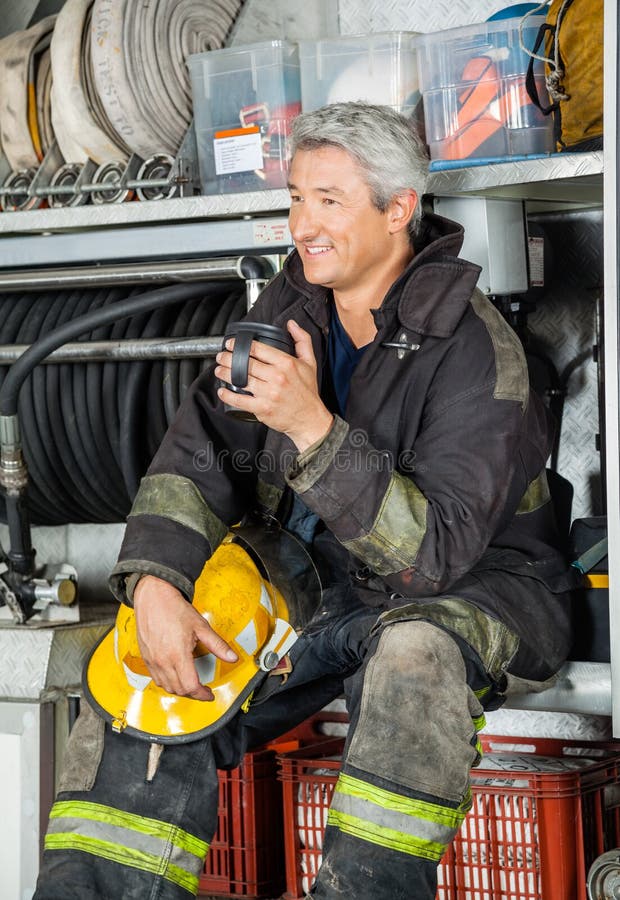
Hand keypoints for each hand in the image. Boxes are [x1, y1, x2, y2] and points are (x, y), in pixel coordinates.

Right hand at [133, 575, 237, 700]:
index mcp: (178, 655)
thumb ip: (218, 645)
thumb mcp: (201, 626)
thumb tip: (232, 657)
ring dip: (180, 690)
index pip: (190, 686)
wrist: (153, 597)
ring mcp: (152, 661)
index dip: (202, 694)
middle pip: (179, 690)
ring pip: (166, 687)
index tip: (209, 694)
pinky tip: (175, 677)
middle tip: (203, 690)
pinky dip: (167, 683)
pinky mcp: (145, 658)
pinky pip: (156, 679)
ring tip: (191, 685)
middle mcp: (162, 661)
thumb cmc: (174, 609)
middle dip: (193, 694)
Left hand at [215, 320, 333, 450]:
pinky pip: (241, 400)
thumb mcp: (310, 363)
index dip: (240, 345)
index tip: (231, 343)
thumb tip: (291, 325)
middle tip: (221, 356)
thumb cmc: (307, 392)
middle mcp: (277, 378)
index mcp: (286, 364)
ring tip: (218, 370)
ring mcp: (269, 394)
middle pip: (246, 364)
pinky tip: (222, 391)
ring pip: (241, 379)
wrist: (310, 418)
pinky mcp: (263, 408)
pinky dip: (228, 395)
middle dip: (228, 358)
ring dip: (225, 373)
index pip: (258, 349)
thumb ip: (302, 340)